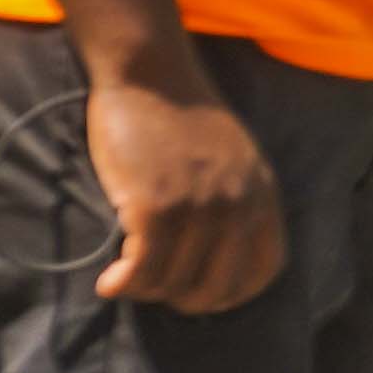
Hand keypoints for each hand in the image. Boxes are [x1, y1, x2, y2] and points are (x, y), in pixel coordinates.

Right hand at [85, 54, 282, 312]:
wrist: (151, 74)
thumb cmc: (183, 115)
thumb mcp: (235, 158)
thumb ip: (237, 200)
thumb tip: (216, 256)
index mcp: (264, 195)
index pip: (264, 271)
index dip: (230, 293)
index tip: (199, 293)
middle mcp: (238, 205)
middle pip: (216, 287)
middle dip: (183, 298)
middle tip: (155, 286)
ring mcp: (199, 207)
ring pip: (174, 282)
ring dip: (146, 290)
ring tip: (128, 277)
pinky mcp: (156, 205)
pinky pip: (143, 269)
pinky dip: (124, 284)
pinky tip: (109, 282)